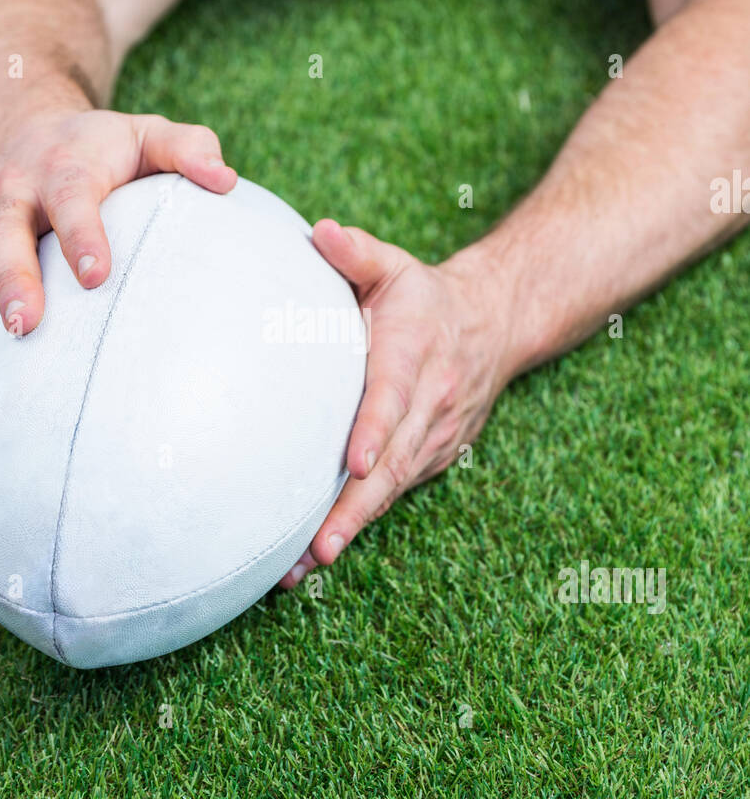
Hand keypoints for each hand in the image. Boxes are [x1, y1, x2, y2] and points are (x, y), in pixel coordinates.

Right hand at [0, 108, 235, 412]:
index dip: (81, 232)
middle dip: (12, 278)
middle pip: (4, 233)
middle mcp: (12, 194)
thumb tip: (225, 180)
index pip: (72, 195)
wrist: (27, 126)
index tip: (97, 276)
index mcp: (64, 166)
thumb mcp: (149, 134)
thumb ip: (189, 149)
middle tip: (25, 325)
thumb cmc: (105, 148)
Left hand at [279, 222, 510, 585]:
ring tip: (305, 565)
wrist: (493, 325)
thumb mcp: (394, 266)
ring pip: (391, 489)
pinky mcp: (430, 457)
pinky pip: (393, 493)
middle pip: (392, 462)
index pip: (394, 394)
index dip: (375, 429)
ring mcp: (433, 437)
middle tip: (319, 547)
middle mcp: (429, 403)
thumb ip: (357, 252)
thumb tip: (320, 234)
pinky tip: (317, 554)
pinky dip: (360, 522)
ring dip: (352, 526)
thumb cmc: (423, 298)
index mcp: (415, 352)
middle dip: (356, 508)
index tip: (353, 462)